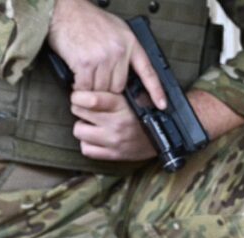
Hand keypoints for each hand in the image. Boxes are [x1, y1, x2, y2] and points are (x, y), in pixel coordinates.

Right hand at [49, 0, 166, 107]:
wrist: (65, 9)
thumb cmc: (87, 19)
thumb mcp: (116, 29)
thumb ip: (124, 49)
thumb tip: (129, 70)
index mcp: (129, 43)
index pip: (148, 71)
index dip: (156, 91)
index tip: (162, 104)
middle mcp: (119, 51)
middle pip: (119, 87)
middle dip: (108, 89)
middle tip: (98, 83)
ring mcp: (102, 58)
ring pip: (103, 89)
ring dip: (93, 89)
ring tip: (86, 79)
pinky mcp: (85, 63)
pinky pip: (86, 87)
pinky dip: (80, 88)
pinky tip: (77, 81)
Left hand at [71, 90, 243, 161]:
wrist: (166, 137)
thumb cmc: (148, 112)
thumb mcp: (136, 95)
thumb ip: (115, 89)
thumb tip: (91, 77)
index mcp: (121, 106)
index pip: (89, 98)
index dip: (79, 95)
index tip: (81, 95)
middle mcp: (116, 124)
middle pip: (78, 112)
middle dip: (81, 109)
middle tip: (90, 109)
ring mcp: (113, 141)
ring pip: (79, 131)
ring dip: (84, 127)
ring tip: (94, 124)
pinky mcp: (113, 155)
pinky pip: (87, 149)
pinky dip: (89, 144)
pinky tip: (97, 138)